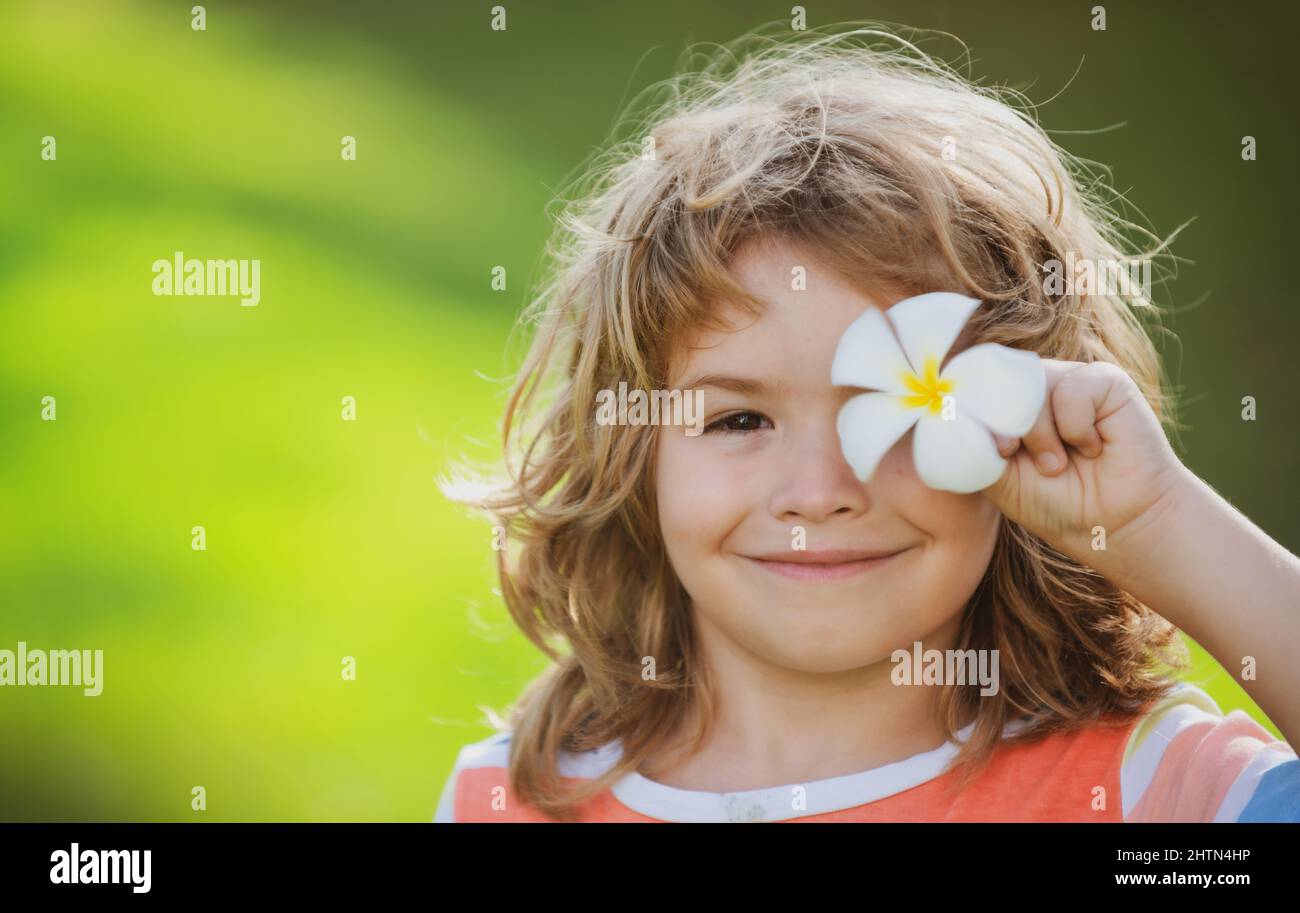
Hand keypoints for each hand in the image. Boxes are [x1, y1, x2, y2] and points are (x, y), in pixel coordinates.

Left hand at [981, 359, 1190, 567]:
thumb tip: (955, 412)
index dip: (972, 407)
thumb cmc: (1055, 502)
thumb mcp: (999, 478)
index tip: (988, 445)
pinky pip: (1073, 389)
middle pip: (999, 380)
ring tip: (1057, 464)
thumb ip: (975, 443)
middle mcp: (1036, 387)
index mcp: (1007, 406)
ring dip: (1039, 434)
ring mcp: (1069, 381)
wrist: (1112, 524)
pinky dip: (1076, 428)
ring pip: (1032, 385)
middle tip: (1014, 454)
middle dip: (1003, 424)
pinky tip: (1091, 448)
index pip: (976, 383)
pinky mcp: (1106, 381)